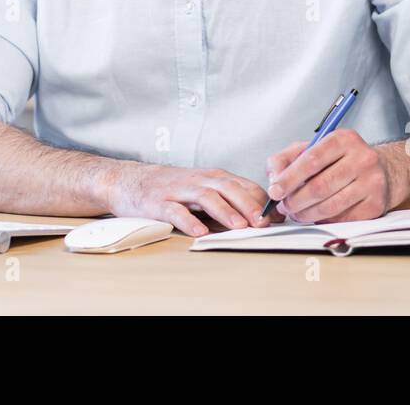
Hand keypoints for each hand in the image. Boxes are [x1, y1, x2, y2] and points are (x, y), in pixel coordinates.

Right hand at [105, 163, 274, 237]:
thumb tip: (262, 218)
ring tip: (239, 226)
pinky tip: (200, 232)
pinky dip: (189, 221)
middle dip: (248, 205)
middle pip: (228, 188)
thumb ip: (228, 199)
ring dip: (225, 211)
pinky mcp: (160, 202)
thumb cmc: (174, 188)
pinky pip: (176, 211)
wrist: (131, 181)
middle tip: (263, 222)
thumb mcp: (203, 187)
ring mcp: (179, 190)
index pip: (242, 185)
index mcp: (213, 177)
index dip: (261, 200)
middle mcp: (199, 180)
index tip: (278, 215)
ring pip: (206, 197)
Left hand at [265, 129, 402, 223]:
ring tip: (297, 213)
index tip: (275, 191)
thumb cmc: (342, 160)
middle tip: (284, 206)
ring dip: (307, 214)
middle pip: (319, 186)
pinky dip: (325, 220)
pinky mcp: (376, 204)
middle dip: (295, 201)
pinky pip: (343, 218)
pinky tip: (318, 216)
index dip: (289, 178)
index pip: (311, 159)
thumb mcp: (315, 148)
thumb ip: (288, 158)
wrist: (383, 171)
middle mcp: (362, 158)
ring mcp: (372, 182)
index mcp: (344, 139)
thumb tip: (273, 176)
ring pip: (330, 206)